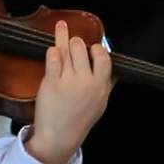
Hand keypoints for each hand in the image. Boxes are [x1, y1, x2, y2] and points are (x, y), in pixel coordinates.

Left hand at [26, 20, 113, 163]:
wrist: (59, 136)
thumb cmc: (80, 119)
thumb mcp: (101, 103)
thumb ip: (107, 83)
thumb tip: (112, 66)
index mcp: (100, 86)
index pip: (103, 57)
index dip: (97, 48)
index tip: (92, 46)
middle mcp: (86, 82)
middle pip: (82, 48)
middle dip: (77, 42)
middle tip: (73, 41)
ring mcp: (68, 82)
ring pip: (67, 50)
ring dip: (63, 37)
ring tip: (61, 27)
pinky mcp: (51, 83)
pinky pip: (52, 58)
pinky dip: (52, 51)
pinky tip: (52, 48)